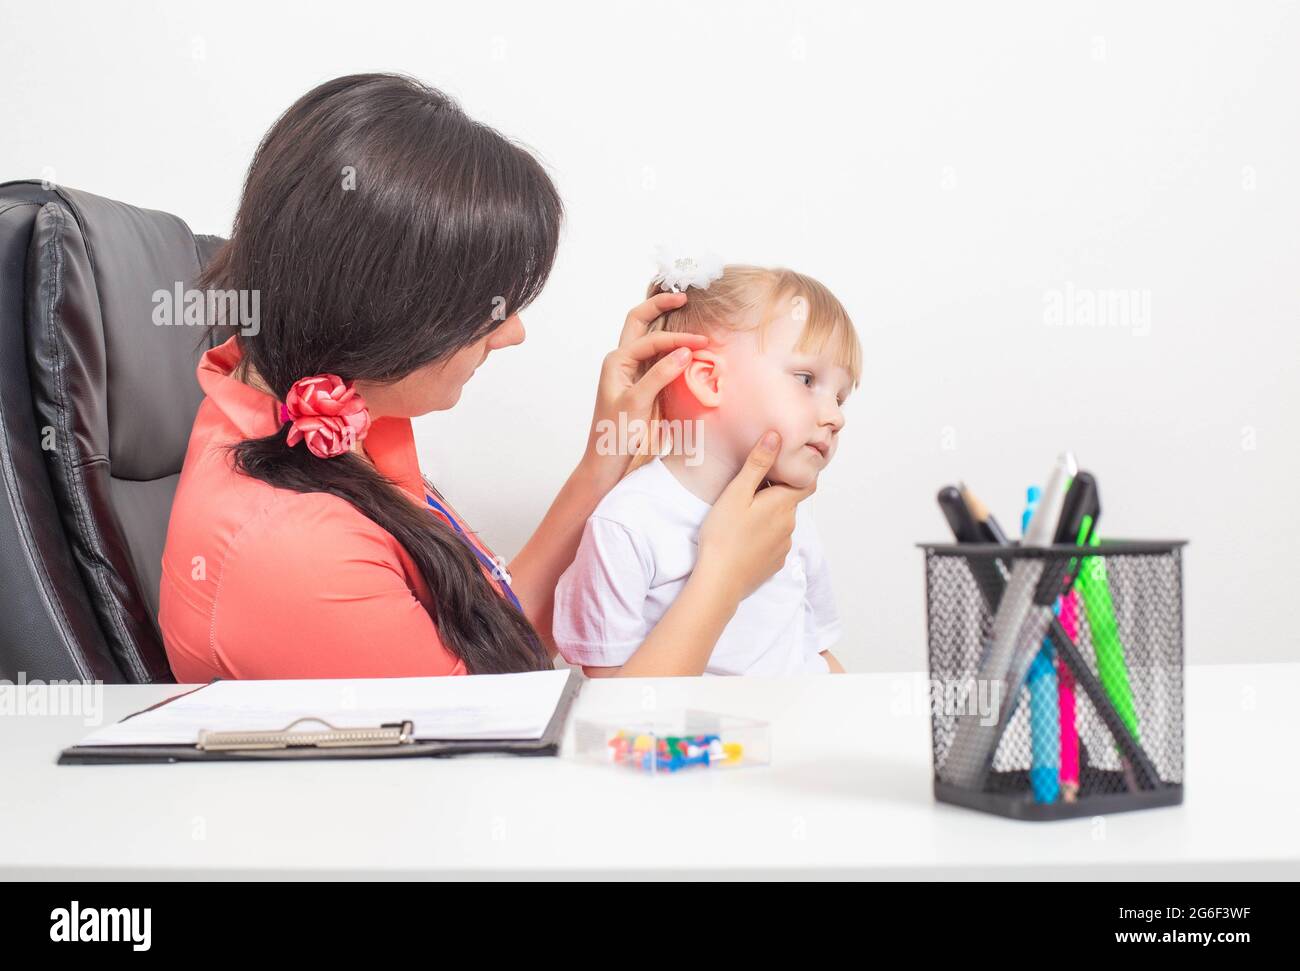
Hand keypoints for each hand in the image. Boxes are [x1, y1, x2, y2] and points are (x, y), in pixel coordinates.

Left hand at [580, 292, 708, 488]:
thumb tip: (684, 352)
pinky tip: (687, 347)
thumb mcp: (637, 403)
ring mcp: (631, 372)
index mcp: (616, 362)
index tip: (702, 342)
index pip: (651, 340)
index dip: (677, 339)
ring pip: (648, 337)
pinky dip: (671, 348)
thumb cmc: (615, 434)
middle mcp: (621, 362)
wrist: (606, 461)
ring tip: (687, 313)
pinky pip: (657, 358)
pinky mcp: (642, 384)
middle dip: (659, 306)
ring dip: (666, 324)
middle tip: (684, 296)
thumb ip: (659, 376)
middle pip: (639, 322)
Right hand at [695, 432, 815, 604]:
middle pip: (790, 501)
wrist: (720, 581)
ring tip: (742, 517)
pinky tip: (744, 538)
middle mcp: (790, 525)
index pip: (807, 483)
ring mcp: (784, 546)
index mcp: (783, 504)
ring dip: (768, 515)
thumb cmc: (724, 535)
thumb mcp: (737, 493)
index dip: (797, 473)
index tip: (780, 468)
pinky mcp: (775, 562)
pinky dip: (764, 536)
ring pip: (782, 522)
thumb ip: (757, 464)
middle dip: (775, 493)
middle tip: (748, 491)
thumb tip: (776, 436)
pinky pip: (775, 542)